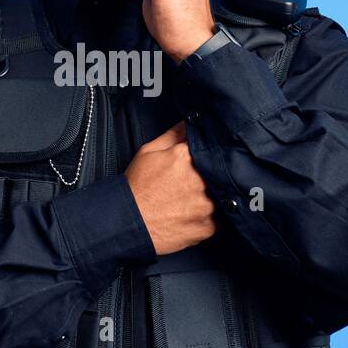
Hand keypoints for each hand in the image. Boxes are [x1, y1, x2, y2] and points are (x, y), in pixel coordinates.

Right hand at [124, 121, 216, 255]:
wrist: (128, 224)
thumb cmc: (137, 187)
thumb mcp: (149, 152)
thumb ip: (174, 134)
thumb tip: (192, 121)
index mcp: (187, 157)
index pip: (209, 146)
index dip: (207, 152)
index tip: (204, 156)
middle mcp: (202, 180)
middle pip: (219, 171)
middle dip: (210, 174)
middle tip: (193, 181)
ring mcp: (207, 206)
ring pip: (220, 195)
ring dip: (211, 195)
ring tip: (190, 199)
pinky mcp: (209, 226)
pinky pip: (217, 218)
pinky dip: (207, 216)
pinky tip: (190, 214)